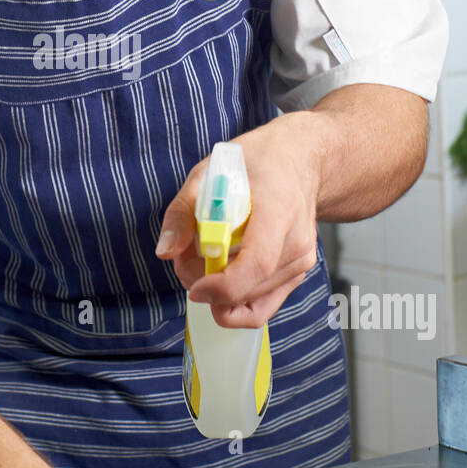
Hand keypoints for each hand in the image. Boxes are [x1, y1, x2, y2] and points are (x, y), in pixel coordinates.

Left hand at [155, 114, 326, 328]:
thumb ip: (182, 212)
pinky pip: (263, 305)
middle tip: (184, 261)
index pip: (257, 263)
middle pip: (250, 287)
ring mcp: (302, 260)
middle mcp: (297, 240)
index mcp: (279, 208)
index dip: (223, 285)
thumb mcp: (208, 173)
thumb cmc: (254, 163)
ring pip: (252, 301)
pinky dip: (235, 300)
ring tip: (202, 259)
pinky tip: (219, 277)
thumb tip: (165, 252)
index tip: (195, 287)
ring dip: (219, 292)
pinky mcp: (298, 273)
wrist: (298, 162)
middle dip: (207, 286)